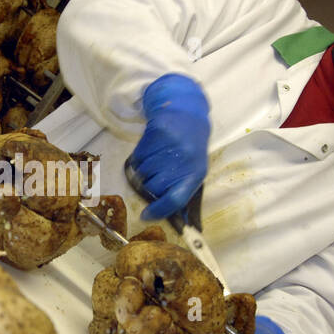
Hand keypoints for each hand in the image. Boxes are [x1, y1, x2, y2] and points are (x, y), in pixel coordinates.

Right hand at [131, 74, 209, 221]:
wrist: (186, 114)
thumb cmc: (190, 147)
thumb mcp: (194, 169)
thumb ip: (183, 191)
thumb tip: (177, 219)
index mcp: (196, 173)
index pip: (175, 199)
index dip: (159, 211)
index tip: (146, 215)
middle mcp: (183, 160)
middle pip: (154, 187)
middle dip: (150, 186)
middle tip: (156, 176)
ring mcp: (169, 146)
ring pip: (143, 173)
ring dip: (145, 171)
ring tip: (155, 159)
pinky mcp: (156, 134)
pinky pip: (138, 158)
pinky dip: (139, 158)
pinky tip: (150, 150)